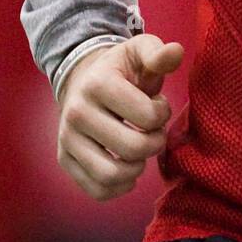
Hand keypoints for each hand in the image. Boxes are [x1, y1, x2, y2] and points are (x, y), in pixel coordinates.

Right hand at [56, 33, 183, 200]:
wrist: (83, 80)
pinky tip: (128, 168)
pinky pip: (97, 190)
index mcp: (98, 84)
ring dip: (137, 168)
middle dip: (155, 143)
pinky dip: (119, 187)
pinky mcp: (65, 159)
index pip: (147, 116)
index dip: (162, 114)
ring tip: (141, 151)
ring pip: (111, 175)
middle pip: (133, 148)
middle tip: (155, 132)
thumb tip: (176, 51)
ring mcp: (67, 139)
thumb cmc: (121, 69)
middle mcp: (77, 113)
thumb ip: (159, 53)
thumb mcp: (140, 51)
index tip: (157, 106)